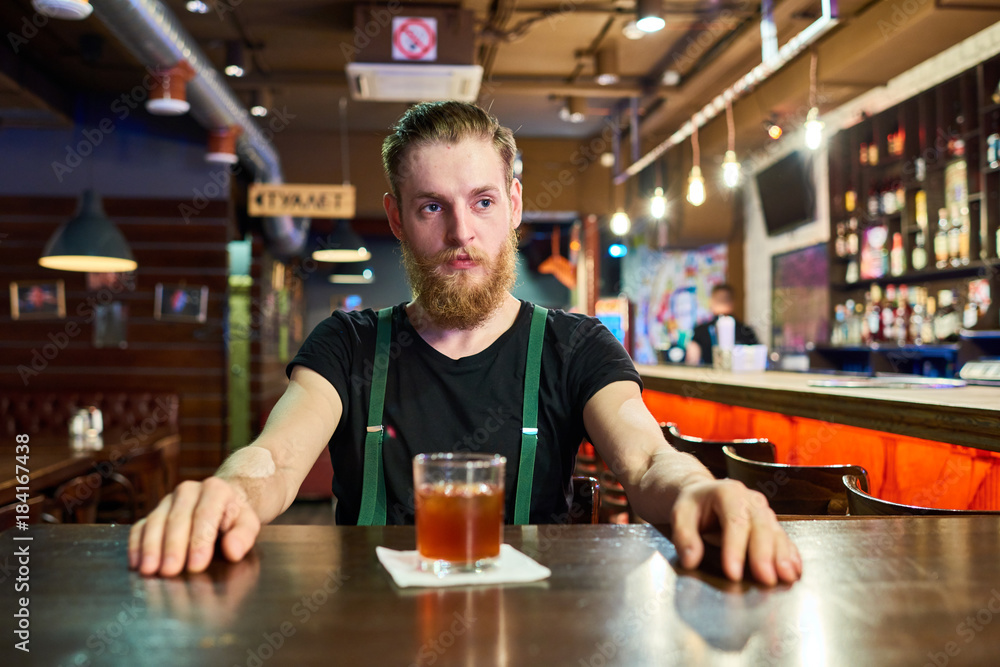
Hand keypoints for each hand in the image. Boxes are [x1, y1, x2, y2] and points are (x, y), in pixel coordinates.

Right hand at [128, 477, 260, 576]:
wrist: (220, 503)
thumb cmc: (234, 518)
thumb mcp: (247, 524)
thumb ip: (243, 536)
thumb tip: (233, 551)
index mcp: (215, 489)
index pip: (205, 515)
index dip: (200, 541)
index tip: (197, 564)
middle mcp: (188, 490)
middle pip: (178, 518)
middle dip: (173, 546)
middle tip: (170, 571)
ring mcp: (168, 501)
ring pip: (156, 521)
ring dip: (151, 548)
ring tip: (150, 570)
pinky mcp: (153, 512)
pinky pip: (140, 527)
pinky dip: (136, 545)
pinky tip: (136, 563)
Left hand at [670, 479, 801, 584]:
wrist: (706, 493)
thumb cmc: (694, 505)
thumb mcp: (680, 514)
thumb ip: (684, 536)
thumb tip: (690, 560)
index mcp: (728, 492)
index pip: (734, 521)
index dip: (735, 548)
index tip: (733, 573)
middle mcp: (751, 500)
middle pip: (761, 526)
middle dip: (764, 555)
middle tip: (766, 579)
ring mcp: (764, 511)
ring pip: (776, 532)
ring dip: (782, 556)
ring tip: (786, 577)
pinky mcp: (771, 524)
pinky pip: (784, 538)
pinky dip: (790, 554)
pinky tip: (794, 570)